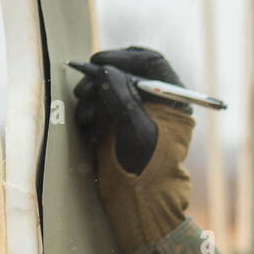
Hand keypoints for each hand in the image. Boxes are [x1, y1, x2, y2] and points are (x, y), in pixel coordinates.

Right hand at [73, 47, 188, 174]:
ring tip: (84, 116)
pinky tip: (86, 124)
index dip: (125, 57)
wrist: (142, 197)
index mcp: (171, 99)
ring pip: (111, 88)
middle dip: (101, 79)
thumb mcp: (136, 130)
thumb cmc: (148, 166)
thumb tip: (105, 71)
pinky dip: (91, 111)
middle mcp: (154, 101)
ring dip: (92, 97)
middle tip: (83, 90)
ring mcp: (136, 111)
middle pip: (126, 73)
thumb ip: (122, 98)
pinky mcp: (120, 123)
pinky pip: (102, 106)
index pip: (151, 63)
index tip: (99, 61)